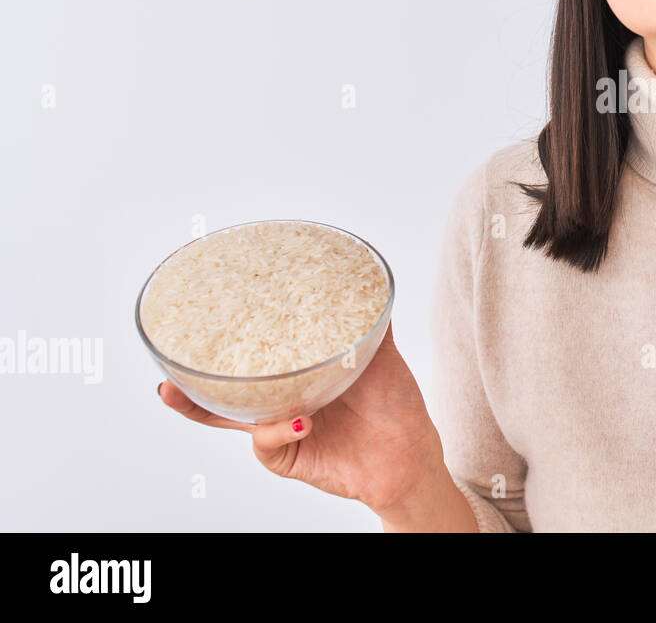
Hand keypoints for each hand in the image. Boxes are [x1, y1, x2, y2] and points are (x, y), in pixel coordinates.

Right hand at [157, 320, 446, 516]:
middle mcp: (281, 402)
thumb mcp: (381, 356)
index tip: (193, 323)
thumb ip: (370, 323)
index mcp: (298, 375)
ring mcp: (280, 430)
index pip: (254, 357)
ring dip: (201, 407)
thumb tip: (372, 279)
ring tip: (177, 393)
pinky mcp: (286, 456)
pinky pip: (267, 441)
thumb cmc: (394, 406)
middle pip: (223, 393)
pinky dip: (279, 428)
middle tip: (165, 370)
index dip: (225, 344)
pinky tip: (303, 420)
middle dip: (188, 384)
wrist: (411, 455)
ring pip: (228, 419)